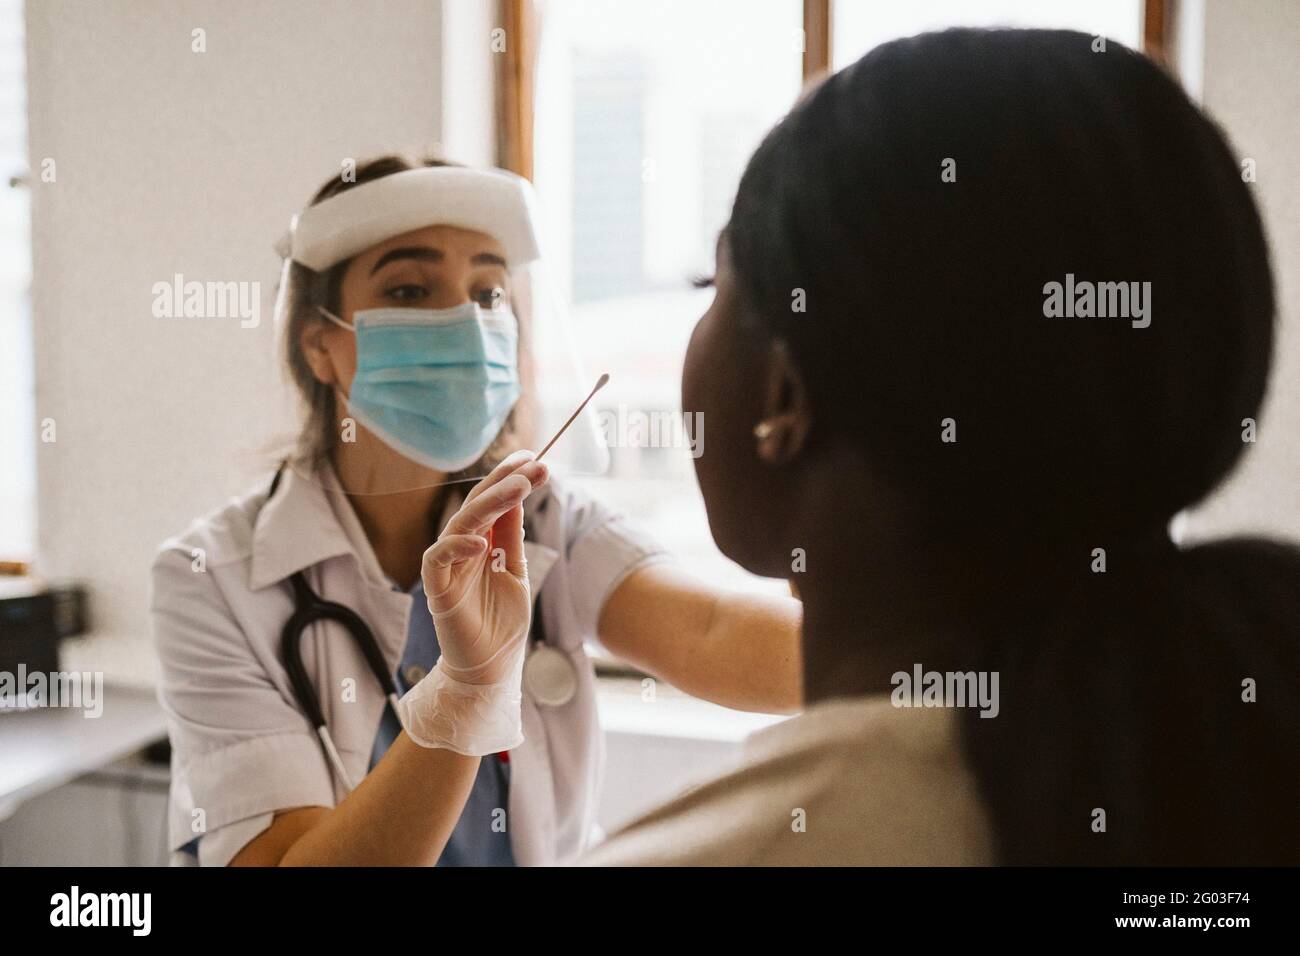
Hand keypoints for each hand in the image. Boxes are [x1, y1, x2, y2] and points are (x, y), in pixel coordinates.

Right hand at [421, 450, 548, 684]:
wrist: (491, 667)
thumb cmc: (502, 622)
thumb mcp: (515, 572)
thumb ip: (510, 538)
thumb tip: (518, 497)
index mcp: (481, 543)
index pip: (493, 503)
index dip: (510, 479)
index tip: (535, 458)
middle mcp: (462, 549)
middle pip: (478, 506)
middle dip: (505, 482)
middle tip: (532, 464)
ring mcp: (448, 567)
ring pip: (461, 524)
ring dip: (490, 503)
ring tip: (518, 487)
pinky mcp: (437, 589)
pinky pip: (438, 560)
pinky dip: (457, 547)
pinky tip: (481, 541)